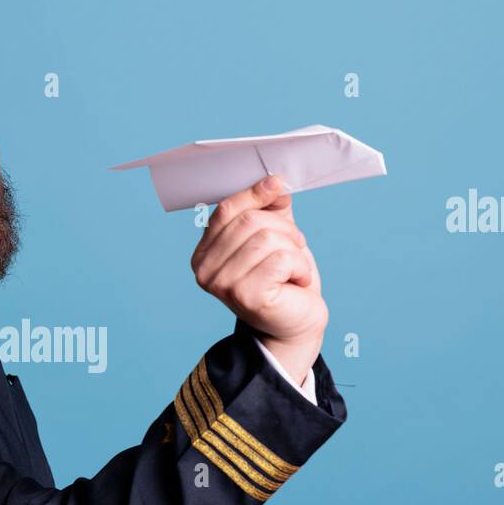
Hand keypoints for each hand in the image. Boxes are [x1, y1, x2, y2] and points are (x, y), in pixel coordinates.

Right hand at [190, 175, 327, 353]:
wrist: (295, 323)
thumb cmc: (283, 280)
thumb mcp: (275, 236)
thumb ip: (270, 209)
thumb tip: (273, 182)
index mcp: (204, 253)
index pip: (225, 210)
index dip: (254, 193)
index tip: (277, 184)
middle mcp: (205, 270)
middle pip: (249, 222)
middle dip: (283, 228)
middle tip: (296, 244)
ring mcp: (223, 285)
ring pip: (267, 239)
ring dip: (294, 250)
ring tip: (294, 268)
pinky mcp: (246, 296)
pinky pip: (281, 259)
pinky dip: (299, 267)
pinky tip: (296, 282)